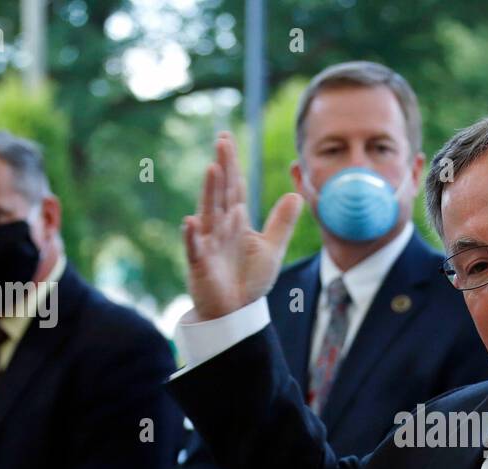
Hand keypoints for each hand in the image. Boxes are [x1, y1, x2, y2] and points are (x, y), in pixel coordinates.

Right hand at [182, 131, 302, 319]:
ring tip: (212, 169)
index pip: (234, 187)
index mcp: (235, 220)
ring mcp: (207, 243)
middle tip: (222, 141)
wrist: (235, 311)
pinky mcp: (200, 264)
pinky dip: (191, 236)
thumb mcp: (271, 248)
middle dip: (222, 168)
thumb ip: (282, 222)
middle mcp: (219, 227)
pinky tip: (190, 221)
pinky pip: (195, 248)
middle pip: (221, 193)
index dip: (232, 164)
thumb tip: (296, 194)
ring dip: (209, 192)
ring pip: (209, 213)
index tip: (228, 138)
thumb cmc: (249, 279)